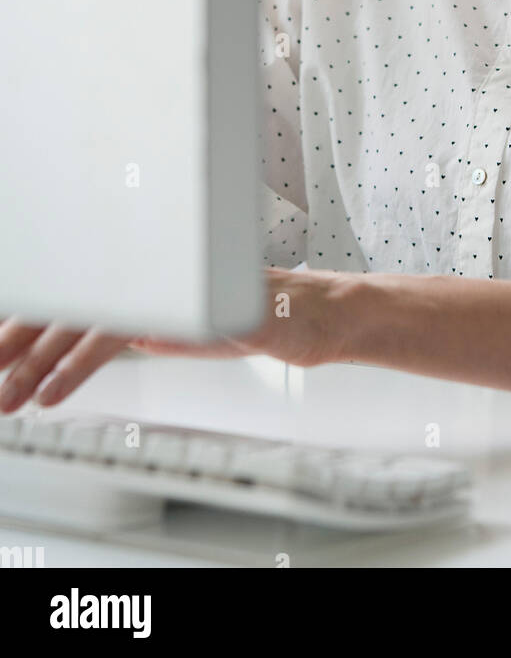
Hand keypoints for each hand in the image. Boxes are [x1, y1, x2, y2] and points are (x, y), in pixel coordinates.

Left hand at [0, 268, 352, 411]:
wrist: (325, 314)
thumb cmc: (269, 316)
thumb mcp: (202, 324)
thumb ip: (163, 323)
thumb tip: (128, 333)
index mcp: (160, 272)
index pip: (82, 289)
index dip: (31, 317)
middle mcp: (164, 268)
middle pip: (73, 297)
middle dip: (19, 338)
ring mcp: (182, 283)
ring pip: (91, 316)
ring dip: (42, 362)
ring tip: (13, 396)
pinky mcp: (199, 308)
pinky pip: (132, 332)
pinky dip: (84, 365)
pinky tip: (57, 389)